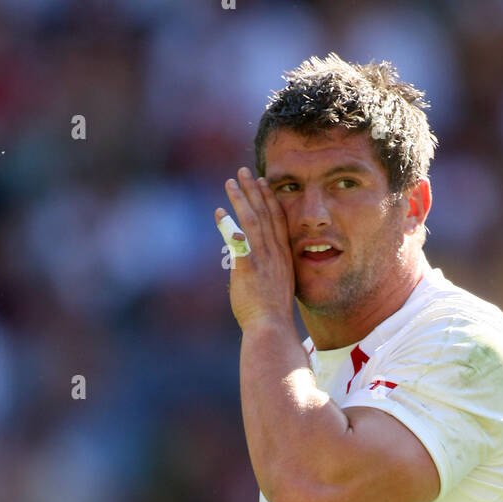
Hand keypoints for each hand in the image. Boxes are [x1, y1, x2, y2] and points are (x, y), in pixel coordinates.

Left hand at [216, 167, 294, 330]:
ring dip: (241, 200)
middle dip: (255, 191)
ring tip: (231, 182)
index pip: (278, 221)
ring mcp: (262, 260)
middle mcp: (275, 255)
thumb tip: (248, 265)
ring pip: (252, 221)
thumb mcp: (275, 289)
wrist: (272, 329)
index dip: (270, 200)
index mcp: (283, 258)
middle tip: (245, 171)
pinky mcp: (248, 269)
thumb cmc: (272, 316)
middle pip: (265, 214)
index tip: (263, 183)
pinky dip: (227, 226)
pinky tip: (219, 213)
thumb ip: (264, 271)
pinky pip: (237, 242)